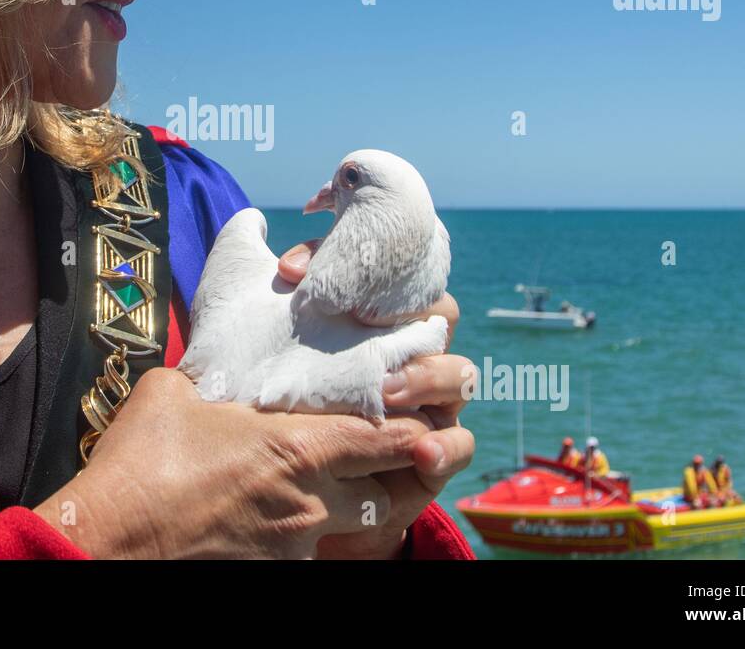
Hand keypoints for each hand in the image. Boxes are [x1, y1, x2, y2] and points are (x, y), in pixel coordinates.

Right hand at [33, 367, 435, 557]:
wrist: (109, 539)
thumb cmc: (140, 461)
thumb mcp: (175, 392)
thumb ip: (214, 375)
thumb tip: (214, 360)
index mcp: (299, 449)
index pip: (392, 438)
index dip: (413, 424)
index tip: (418, 409)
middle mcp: (311, 503)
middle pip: (388, 491)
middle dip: (392, 470)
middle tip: (387, 446)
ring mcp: (292, 544)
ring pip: (351, 525)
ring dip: (350, 504)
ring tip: (323, 481)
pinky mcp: (272, 571)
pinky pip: (306, 548)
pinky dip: (301, 530)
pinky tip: (270, 513)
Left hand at [277, 240, 474, 558]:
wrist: (290, 477)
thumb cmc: (289, 396)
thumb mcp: (283, 343)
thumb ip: (292, 297)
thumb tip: (289, 268)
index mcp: (386, 322)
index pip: (407, 280)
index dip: (392, 279)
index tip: (351, 293)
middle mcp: (416, 355)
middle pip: (443, 319)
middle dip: (415, 316)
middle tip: (370, 329)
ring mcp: (433, 404)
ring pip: (460, 375)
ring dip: (427, 378)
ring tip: (386, 392)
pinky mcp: (436, 454)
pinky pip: (460, 445)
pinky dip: (444, 447)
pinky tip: (421, 450)